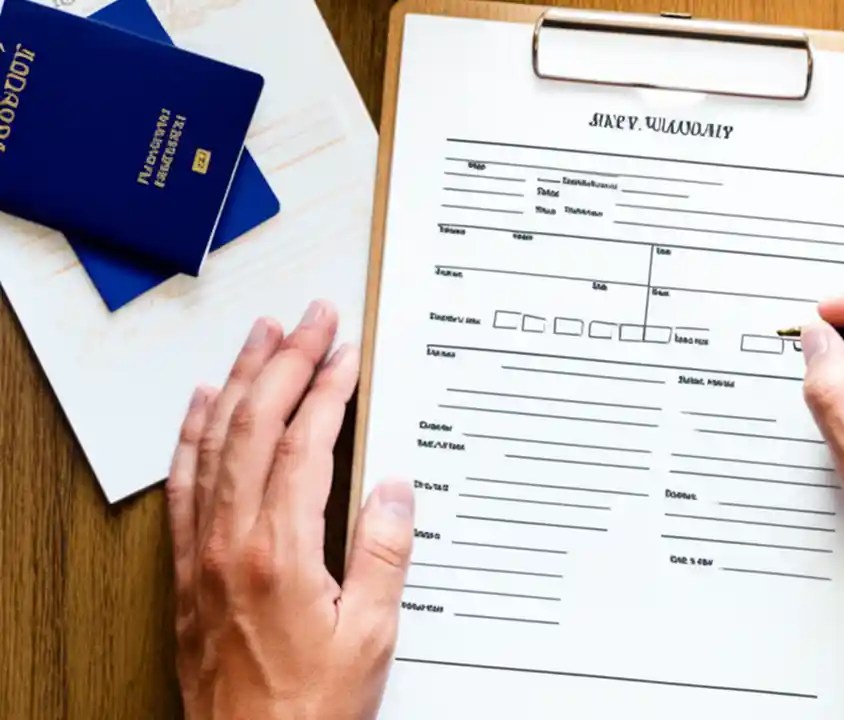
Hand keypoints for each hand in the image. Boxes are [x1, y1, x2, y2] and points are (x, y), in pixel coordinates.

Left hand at [166, 301, 414, 719]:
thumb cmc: (309, 708)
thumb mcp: (370, 637)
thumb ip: (383, 556)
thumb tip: (392, 489)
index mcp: (280, 551)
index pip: (303, 444)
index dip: (325, 390)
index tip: (344, 353)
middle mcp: (232, 540)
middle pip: (253, 426)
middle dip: (284, 362)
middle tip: (310, 319)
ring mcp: (203, 551)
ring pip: (212, 442)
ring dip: (237, 381)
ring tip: (259, 336)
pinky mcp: (188, 569)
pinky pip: (183, 482)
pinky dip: (192, 433)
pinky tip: (201, 404)